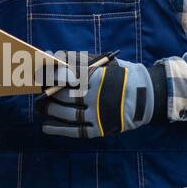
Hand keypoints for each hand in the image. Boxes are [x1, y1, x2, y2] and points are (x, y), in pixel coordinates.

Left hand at [40, 57, 168, 137]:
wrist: (147, 95)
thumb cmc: (120, 75)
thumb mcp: (102, 63)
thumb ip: (78, 61)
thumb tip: (52, 57)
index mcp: (97, 77)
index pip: (65, 77)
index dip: (50, 77)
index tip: (39, 75)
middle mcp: (96, 96)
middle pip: (64, 95)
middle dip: (49, 94)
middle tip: (40, 92)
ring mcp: (98, 114)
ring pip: (67, 113)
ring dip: (51, 110)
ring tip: (41, 108)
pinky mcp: (100, 128)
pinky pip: (76, 131)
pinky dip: (59, 130)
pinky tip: (46, 127)